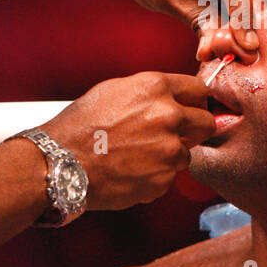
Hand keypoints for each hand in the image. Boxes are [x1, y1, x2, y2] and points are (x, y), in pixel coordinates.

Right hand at [39, 72, 214, 211]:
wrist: (60, 163)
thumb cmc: (81, 126)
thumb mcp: (114, 90)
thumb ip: (150, 92)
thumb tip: (174, 98)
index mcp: (155, 87)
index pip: (199, 90)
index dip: (195, 101)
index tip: (190, 109)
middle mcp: (168, 116)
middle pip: (206, 123)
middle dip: (193, 130)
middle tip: (172, 136)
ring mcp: (168, 149)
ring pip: (187, 153)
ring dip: (170, 156)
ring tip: (137, 156)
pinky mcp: (163, 179)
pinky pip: (169, 177)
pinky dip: (155, 176)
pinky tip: (130, 171)